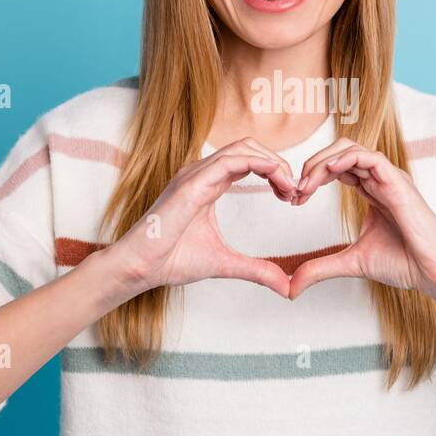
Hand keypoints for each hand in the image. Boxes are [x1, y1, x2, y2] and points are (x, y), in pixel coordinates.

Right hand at [109, 138, 298, 297]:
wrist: (140, 268)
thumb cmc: (171, 261)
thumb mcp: (226, 263)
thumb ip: (257, 270)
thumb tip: (286, 287)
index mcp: (209, 184)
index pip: (248, 161)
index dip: (275, 171)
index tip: (291, 195)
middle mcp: (202, 173)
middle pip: (250, 148)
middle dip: (279, 163)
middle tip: (295, 190)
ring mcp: (195, 174)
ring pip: (243, 148)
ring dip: (273, 162)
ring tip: (289, 186)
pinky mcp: (191, 183)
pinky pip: (230, 161)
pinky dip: (259, 164)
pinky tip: (276, 179)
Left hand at [287, 138, 435, 301]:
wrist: (432, 274)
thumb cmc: (404, 264)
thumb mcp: (350, 263)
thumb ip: (320, 268)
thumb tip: (291, 287)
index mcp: (372, 191)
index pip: (336, 167)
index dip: (312, 177)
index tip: (295, 199)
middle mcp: (380, 180)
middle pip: (339, 152)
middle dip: (312, 165)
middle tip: (296, 190)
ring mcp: (389, 178)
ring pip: (351, 149)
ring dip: (321, 162)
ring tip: (305, 185)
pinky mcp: (398, 183)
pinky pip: (369, 157)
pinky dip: (344, 160)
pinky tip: (326, 175)